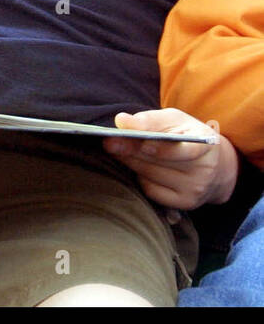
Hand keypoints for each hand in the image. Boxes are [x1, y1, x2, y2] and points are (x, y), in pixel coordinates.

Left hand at [105, 109, 236, 209]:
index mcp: (206, 145)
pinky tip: (136, 168)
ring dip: (130, 162)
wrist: (215, 166)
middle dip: (131, 150)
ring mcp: (195, 190)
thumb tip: (121, 121)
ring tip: (116, 150)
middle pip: (159, 162)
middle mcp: (205, 171)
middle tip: (109, 142)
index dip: (159, 148)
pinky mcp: (184, 203)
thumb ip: (149, 120)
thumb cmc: (187, 136)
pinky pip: (151, 190)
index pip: (182, 150)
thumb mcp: (175, 120)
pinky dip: (140, 178)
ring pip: (151, 175)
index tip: (136, 141)